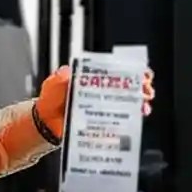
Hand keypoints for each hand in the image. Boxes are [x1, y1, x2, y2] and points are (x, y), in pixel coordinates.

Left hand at [36, 64, 158, 127]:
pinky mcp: (105, 119)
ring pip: (130, 100)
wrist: (46, 123)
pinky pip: (124, 117)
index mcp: (93, 77)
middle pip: (128, 84)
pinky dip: (134, 116)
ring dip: (141, 100)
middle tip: (145, 89)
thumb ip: (59, 78)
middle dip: (141, 85)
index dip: (132, 69)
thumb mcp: (53, 85)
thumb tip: (66, 71)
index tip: (141, 73)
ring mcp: (105, 104)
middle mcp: (102, 89)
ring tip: (144, 104)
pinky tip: (139, 116)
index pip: (117, 69)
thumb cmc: (50, 100)